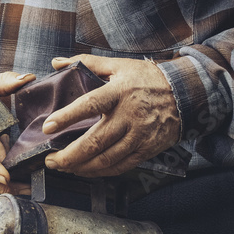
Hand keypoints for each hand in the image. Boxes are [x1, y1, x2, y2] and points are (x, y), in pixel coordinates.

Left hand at [42, 54, 180, 177]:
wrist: (185, 94)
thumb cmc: (146, 78)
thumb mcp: (118, 65)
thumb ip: (85, 63)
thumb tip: (56, 62)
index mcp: (119, 91)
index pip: (89, 105)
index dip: (67, 116)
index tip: (48, 127)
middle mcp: (129, 115)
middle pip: (96, 141)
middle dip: (69, 155)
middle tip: (51, 160)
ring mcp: (139, 135)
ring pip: (107, 158)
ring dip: (82, 167)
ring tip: (64, 167)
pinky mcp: (147, 149)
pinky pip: (121, 165)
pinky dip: (101, 171)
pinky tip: (87, 170)